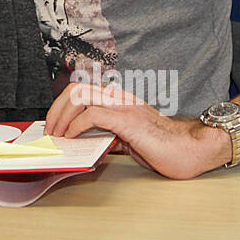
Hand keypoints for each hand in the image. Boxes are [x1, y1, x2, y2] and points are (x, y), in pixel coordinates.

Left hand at [44, 81, 231, 179]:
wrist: (189, 149)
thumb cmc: (163, 146)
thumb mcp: (128, 140)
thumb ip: (108, 136)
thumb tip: (86, 142)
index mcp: (118, 100)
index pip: (82, 92)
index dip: (62, 106)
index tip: (53, 124)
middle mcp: (118, 98)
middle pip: (75, 90)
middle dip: (56, 108)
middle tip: (50, 129)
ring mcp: (122, 106)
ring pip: (80, 97)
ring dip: (61, 116)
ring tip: (56, 134)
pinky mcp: (127, 119)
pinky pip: (92, 115)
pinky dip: (76, 126)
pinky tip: (72, 137)